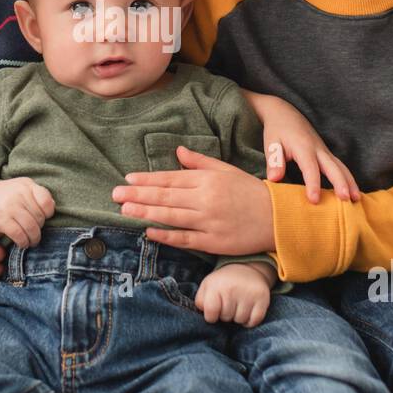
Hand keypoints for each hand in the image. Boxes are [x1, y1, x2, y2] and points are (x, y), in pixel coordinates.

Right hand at [0, 178, 54, 248]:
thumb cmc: (1, 197)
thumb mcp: (19, 188)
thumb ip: (35, 195)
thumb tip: (52, 208)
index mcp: (26, 184)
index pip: (47, 201)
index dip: (48, 214)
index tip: (43, 218)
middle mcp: (19, 193)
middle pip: (40, 218)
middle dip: (39, 230)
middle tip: (35, 235)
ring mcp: (10, 205)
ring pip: (32, 228)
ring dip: (33, 239)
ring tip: (31, 242)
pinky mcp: (1, 219)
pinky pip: (19, 234)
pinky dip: (23, 242)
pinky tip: (22, 243)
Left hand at [112, 148, 274, 253]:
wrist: (278, 218)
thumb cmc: (251, 192)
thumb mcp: (227, 171)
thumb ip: (200, 162)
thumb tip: (178, 151)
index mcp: (208, 179)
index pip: (171, 178)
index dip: (147, 179)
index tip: (128, 179)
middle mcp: (206, 199)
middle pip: (166, 196)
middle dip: (138, 195)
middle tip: (115, 194)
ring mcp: (209, 221)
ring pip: (171, 216)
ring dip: (146, 212)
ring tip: (125, 210)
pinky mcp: (214, 241)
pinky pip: (185, 238)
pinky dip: (166, 235)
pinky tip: (149, 232)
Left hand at [196, 261, 273, 327]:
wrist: (247, 268)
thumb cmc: (224, 281)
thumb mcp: (207, 286)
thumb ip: (200, 301)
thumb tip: (204, 314)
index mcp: (216, 286)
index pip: (211, 314)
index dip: (212, 316)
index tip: (215, 310)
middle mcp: (232, 289)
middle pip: (226, 318)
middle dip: (226, 315)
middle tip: (229, 303)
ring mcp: (248, 294)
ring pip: (240, 320)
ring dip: (238, 317)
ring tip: (238, 304)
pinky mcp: (262, 299)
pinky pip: (254, 321)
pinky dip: (250, 320)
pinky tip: (247, 310)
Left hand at [241, 90, 359, 204]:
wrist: (285, 113)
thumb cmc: (277, 130)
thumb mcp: (271, 143)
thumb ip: (274, 161)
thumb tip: (274, 179)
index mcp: (303, 147)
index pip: (310, 168)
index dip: (313, 184)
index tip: (315, 200)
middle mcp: (318, 149)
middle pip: (333, 167)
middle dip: (341, 183)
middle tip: (346, 199)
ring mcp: (324, 151)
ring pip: (341, 167)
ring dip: (350, 182)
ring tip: (357, 200)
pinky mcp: (326, 154)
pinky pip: (340, 167)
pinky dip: (348, 178)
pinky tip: (353, 192)